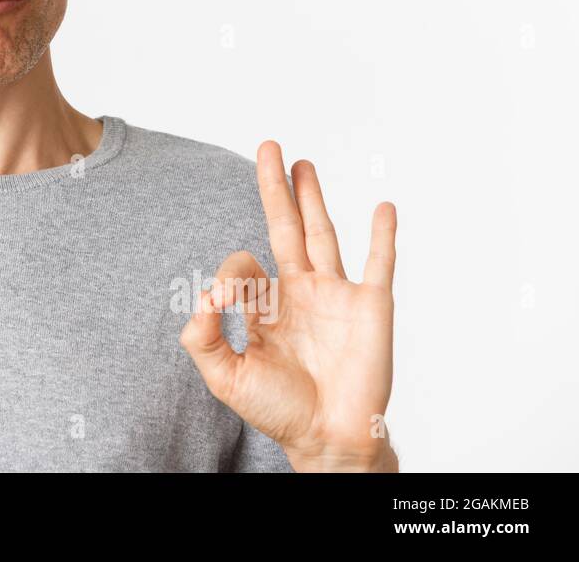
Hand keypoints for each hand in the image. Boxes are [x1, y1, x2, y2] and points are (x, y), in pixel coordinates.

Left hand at [179, 141, 397, 471]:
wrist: (327, 437)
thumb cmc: (280, 411)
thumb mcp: (225, 377)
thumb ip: (201, 339)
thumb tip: (201, 298)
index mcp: (265, 306)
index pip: (242, 266)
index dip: (229, 277)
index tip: (222, 303)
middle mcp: (299, 292)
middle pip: (285, 227)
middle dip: (275, 188)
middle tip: (268, 148)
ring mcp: (335, 295)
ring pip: (322, 233)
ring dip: (314, 197)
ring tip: (302, 163)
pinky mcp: (370, 306)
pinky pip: (378, 263)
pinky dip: (383, 234)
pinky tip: (384, 207)